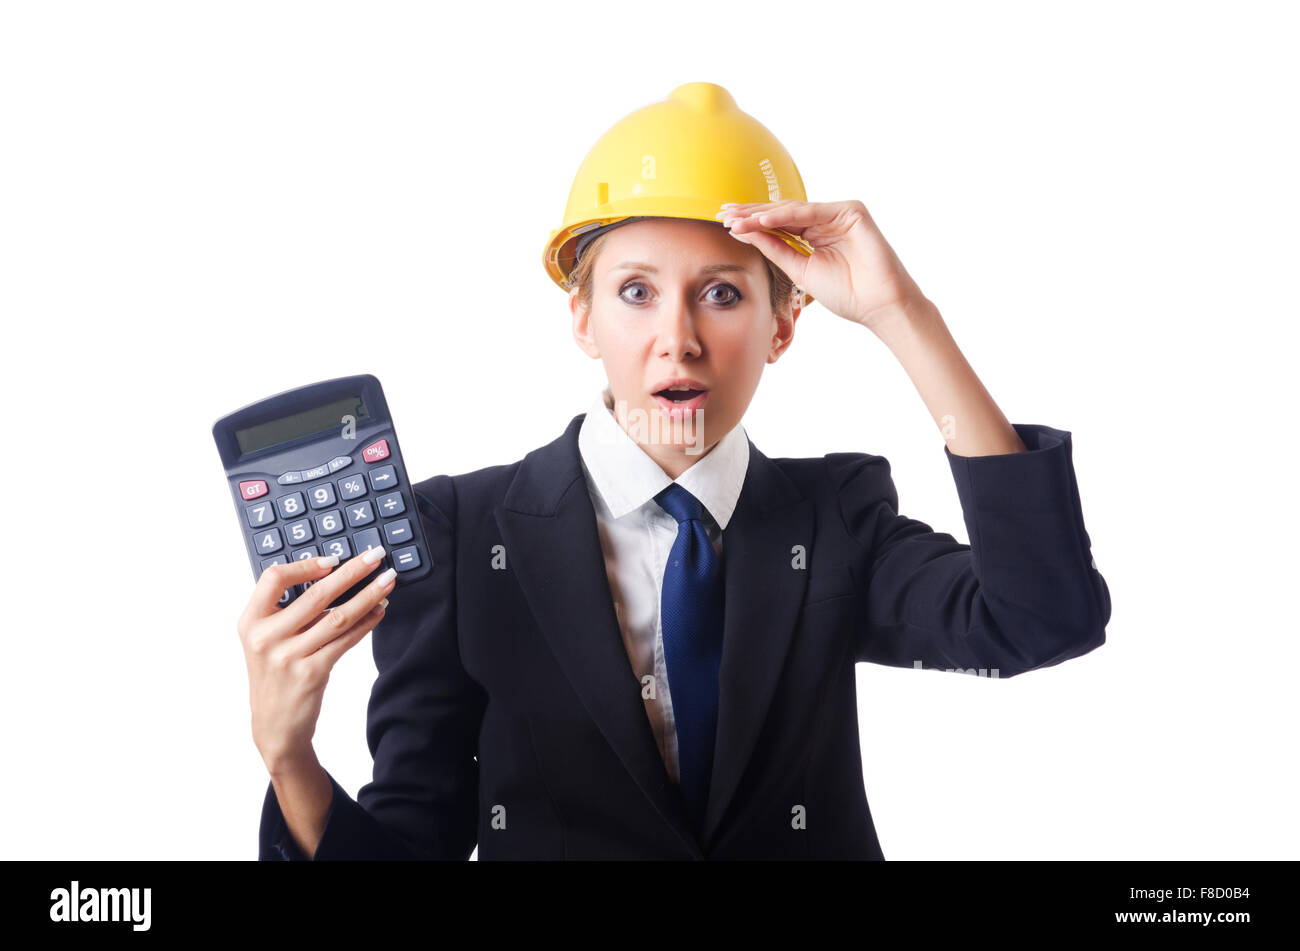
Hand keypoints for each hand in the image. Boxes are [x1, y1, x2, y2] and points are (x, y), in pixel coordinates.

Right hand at [236, 548, 395, 770]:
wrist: (274, 725)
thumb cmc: (275, 675)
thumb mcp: (265, 641)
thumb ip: (285, 611)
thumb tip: (330, 574)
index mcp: (251, 622)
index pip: (273, 578)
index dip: (304, 565)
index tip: (333, 559)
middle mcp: (266, 637)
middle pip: (316, 594)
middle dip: (352, 572)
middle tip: (376, 556)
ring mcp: (288, 656)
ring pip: (338, 616)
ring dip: (368, 595)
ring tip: (388, 581)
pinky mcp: (312, 673)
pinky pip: (346, 640)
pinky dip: (367, 622)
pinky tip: (380, 610)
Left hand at [716, 199, 927, 330]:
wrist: (878, 306)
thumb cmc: (847, 294)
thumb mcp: (800, 271)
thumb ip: (776, 250)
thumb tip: (745, 233)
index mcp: (815, 235)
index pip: (778, 225)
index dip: (752, 224)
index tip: (725, 224)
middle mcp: (826, 220)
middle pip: (782, 213)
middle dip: (751, 214)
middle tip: (722, 213)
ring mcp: (839, 214)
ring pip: (793, 210)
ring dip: (762, 214)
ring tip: (736, 218)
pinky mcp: (851, 211)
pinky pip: (811, 212)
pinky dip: (786, 215)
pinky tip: (762, 220)